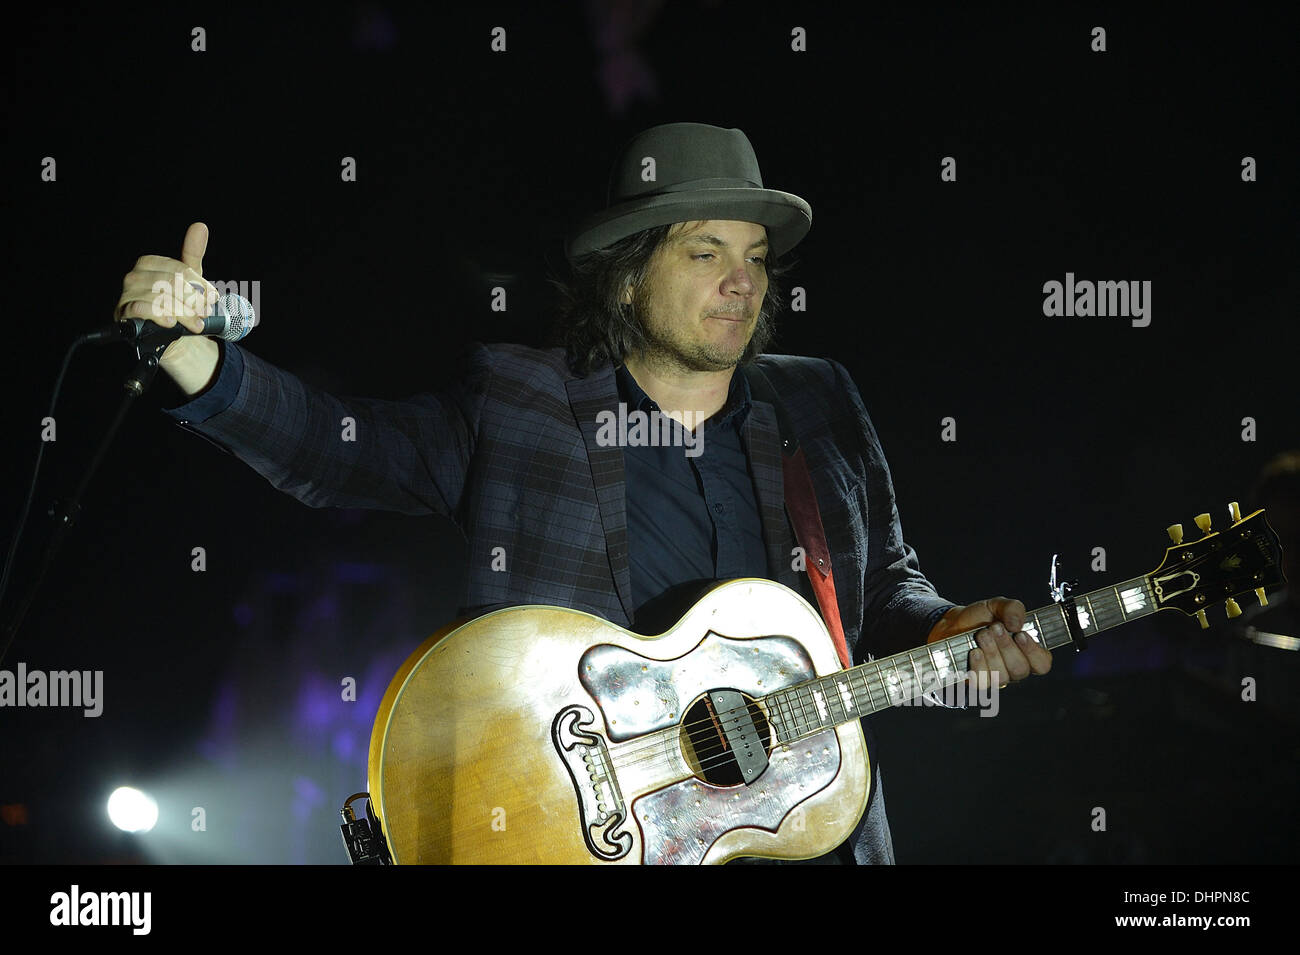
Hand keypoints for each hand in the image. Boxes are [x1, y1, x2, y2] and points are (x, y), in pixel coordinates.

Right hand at [116, 222, 221, 392]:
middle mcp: (134, 277)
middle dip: (192, 300)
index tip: (212, 297)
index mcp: (149, 264)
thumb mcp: (190, 280)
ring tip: (195, 323)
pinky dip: (158, 315)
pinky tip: (171, 323)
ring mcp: (127, 296)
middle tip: (205, 311)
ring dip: (183, 313)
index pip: (177, 269)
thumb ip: (193, 253)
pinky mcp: (124, 315)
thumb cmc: (179, 304)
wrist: (173, 336)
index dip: (198, 285)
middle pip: (169, 283)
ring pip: (159, 298)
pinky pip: (140, 310)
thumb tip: (200, 226)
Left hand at [927, 597, 1051, 686]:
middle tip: (994, 628)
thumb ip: (1013, 609)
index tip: (1020, 634)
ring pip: (1002, 676)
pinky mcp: (978, 681)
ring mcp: (996, 677)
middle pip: (1020, 669)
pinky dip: (979, 666)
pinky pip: (983, 682)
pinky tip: (974, 652)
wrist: (952, 624)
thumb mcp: (997, 605)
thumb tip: (1017, 624)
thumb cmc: (980, 617)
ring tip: (981, 635)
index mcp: (1026, 652)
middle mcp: (1014, 668)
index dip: (1033, 652)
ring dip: (992, 653)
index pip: (1042, 664)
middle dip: (1006, 647)